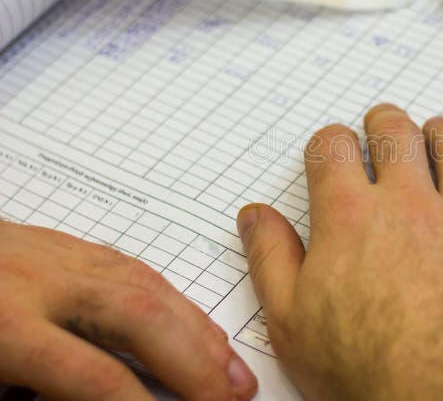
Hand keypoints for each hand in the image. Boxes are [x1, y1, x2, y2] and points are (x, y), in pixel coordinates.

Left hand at [0, 221, 257, 399]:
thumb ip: (26, 392)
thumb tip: (105, 399)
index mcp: (5, 325)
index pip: (96, 378)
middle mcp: (41, 282)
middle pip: (140, 317)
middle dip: (196, 363)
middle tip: (234, 400)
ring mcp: (57, 255)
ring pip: (148, 286)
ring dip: (198, 330)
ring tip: (233, 370)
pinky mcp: (64, 244)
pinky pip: (135, 268)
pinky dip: (175, 300)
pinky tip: (195, 324)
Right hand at [237, 104, 442, 399]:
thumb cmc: (364, 374)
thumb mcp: (290, 322)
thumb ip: (270, 257)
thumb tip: (255, 214)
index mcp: (352, 217)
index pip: (335, 149)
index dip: (330, 141)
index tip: (333, 147)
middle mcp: (412, 204)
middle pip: (398, 134)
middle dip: (385, 121)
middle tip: (384, 121)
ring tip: (439, 129)